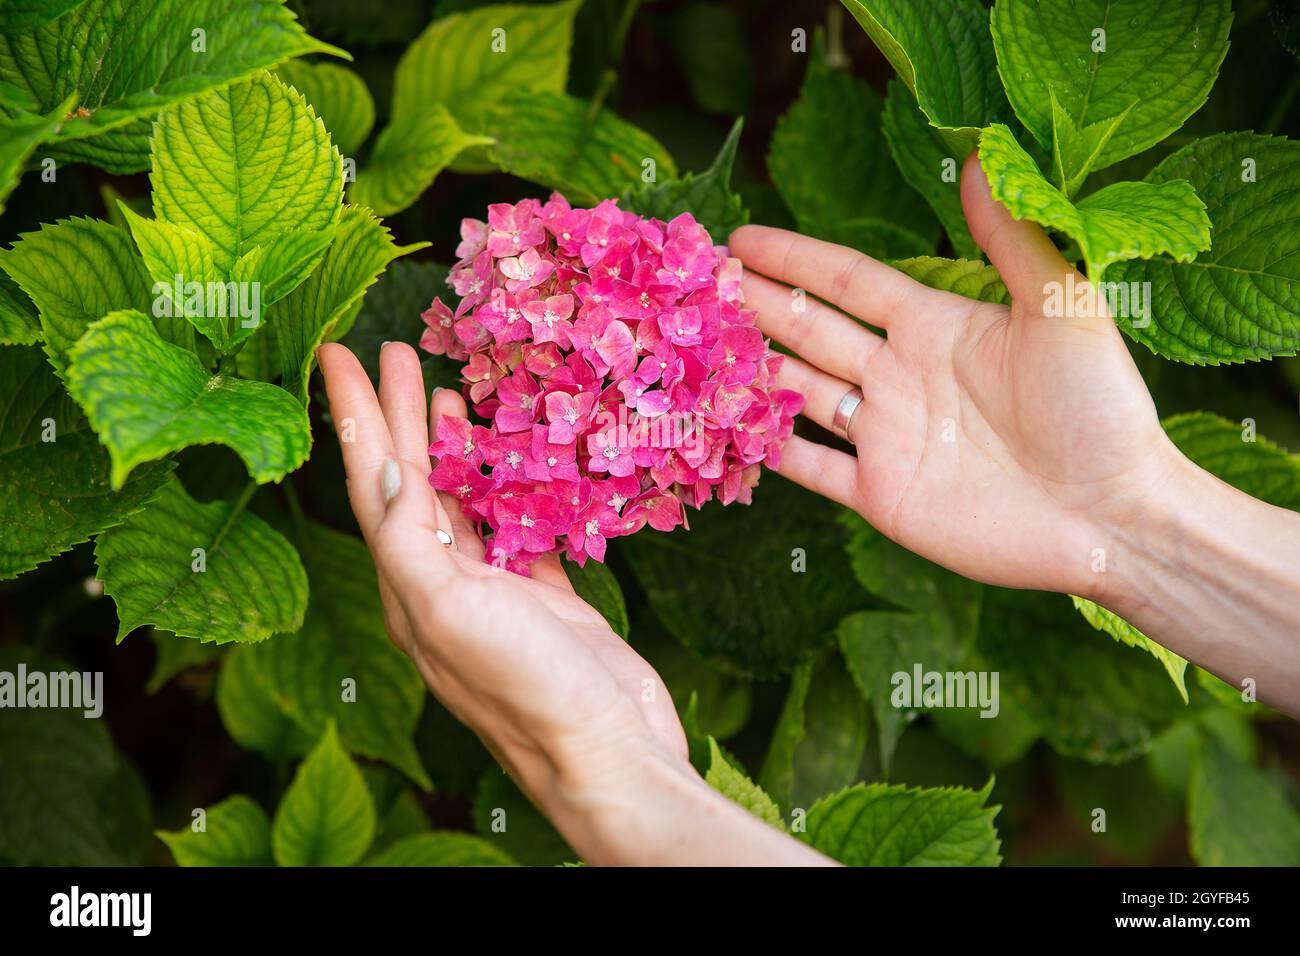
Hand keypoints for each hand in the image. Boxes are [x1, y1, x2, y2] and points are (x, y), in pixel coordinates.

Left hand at [316, 341, 829, 864]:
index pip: (371, 483)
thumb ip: (409, 541)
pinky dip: (512, 493)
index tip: (336, 352)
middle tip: (394, 349)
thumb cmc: (527, 685)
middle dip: (399, 416)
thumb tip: (381, 471)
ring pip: (463, 505)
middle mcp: (442, 587)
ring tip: (448, 393)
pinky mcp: (546, 604)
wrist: (608, 753)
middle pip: (412, 484)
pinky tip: (515, 466)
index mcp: (408, 587)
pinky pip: (520, 532)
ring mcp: (495, 596)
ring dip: (450, 450)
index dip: (354, 416)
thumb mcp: (449, 609)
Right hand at [732, 154, 1299, 715]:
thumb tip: (980, 155)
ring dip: (750, 368)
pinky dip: (767, 449)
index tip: (740, 238)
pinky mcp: (881, 495)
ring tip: (694, 345)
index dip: (794, 257)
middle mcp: (899, 377)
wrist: (1112, 516)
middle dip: (755, 304)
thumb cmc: (1098, 407)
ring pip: (798, 392)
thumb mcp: (1061, 308)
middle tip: (698, 281)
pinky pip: (810, 467)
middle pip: (809, 330)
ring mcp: (885, 437)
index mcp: (935, 326)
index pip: (846, 282)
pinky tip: (725, 429)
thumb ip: (1010, 237)